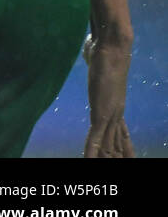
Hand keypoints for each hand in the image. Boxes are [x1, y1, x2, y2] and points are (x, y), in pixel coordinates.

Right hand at [83, 34, 134, 156]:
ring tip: (105, 169)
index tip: (127, 156)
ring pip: (108, 144)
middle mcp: (116, 112)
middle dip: (120, 155)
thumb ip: (95, 59)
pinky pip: (95, 137)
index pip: (121, 132)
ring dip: (105, 157)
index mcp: (116, 104)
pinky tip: (88, 161)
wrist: (112, 47)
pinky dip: (91, 150)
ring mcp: (109, 114)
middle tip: (122, 166)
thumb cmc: (106, 49)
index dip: (124, 146)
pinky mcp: (101, 112)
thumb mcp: (99, 59)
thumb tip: (91, 50)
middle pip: (118, 142)